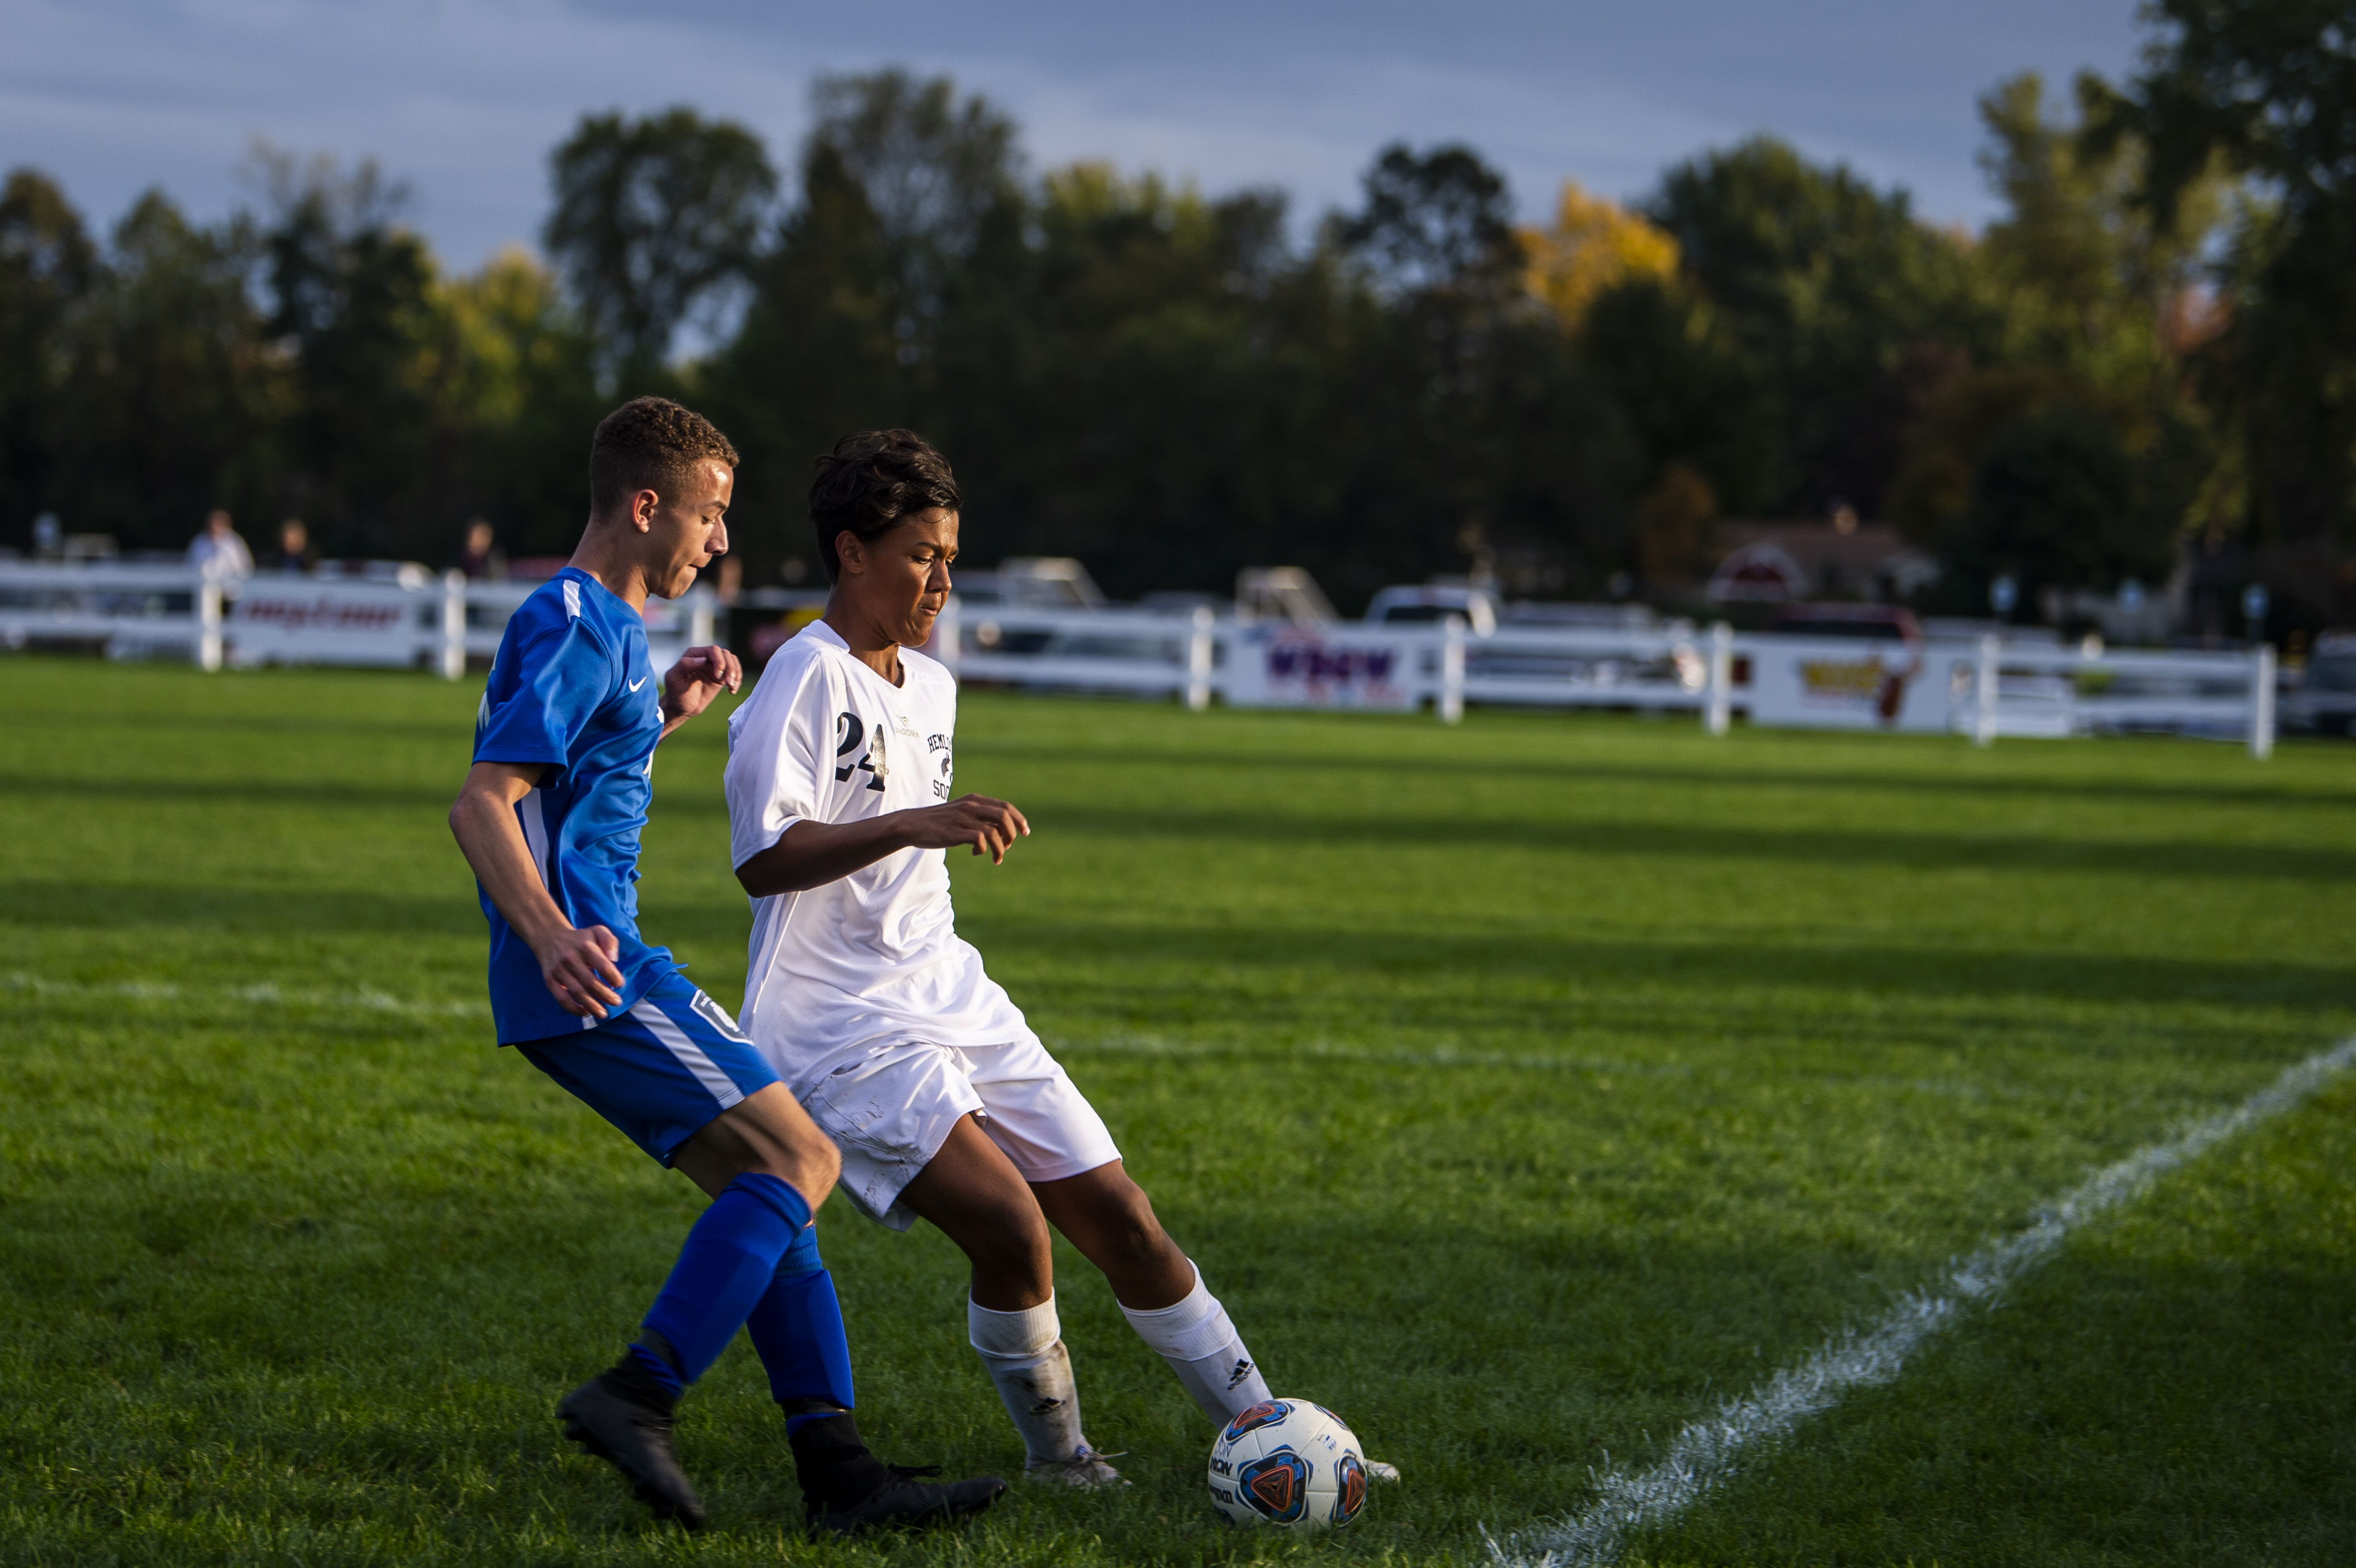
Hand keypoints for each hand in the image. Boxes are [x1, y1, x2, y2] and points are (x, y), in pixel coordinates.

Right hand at [536, 923, 624, 1018]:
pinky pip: (561, 999)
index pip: (603, 966)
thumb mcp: (598, 931)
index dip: (614, 978)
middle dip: (606, 996)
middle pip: (591, 983)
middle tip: (616, 1002)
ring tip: (603, 1013)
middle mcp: (571, 958)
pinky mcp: (549, 980)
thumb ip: (610, 941)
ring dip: (592, 1006)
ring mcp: (559, 970)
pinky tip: (585, 1013)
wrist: (549, 938)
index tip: (620, 985)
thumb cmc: (580, 938)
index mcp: (585, 947)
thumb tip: (614, 959)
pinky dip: (574, 1009)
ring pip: (577, 993)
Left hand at [661, 645, 742, 723]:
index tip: (718, 676)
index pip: (713, 650)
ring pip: (732, 660)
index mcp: (693, 654)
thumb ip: (685, 665)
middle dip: (730, 668)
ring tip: (731, 687)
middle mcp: (705, 657)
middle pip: (725, 654)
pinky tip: (732, 690)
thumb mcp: (673, 678)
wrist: (681, 707)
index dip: (719, 661)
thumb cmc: (675, 693)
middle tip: (728, 683)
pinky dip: (737, 679)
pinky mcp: (720, 676)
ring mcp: (714, 666)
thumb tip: (703, 659)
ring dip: (735, 673)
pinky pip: (734, 671)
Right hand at [900, 794, 1029, 863]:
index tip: (1025, 832)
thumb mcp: (961, 813)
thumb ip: (980, 818)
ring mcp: (962, 818)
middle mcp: (970, 806)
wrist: (912, 824)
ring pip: (994, 831)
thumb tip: (1001, 833)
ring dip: (1000, 848)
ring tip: (996, 858)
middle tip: (1009, 846)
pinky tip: (977, 853)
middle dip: (1012, 834)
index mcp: (974, 800)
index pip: (1005, 806)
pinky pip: (980, 840)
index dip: (1018, 819)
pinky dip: (984, 849)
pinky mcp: (955, 832)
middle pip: (1004, 816)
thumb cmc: (939, 822)